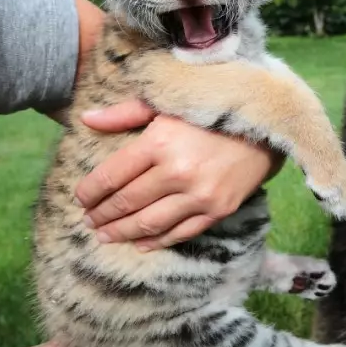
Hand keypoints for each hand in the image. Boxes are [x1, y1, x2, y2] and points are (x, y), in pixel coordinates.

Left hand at [74, 100, 284, 250]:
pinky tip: (140, 243)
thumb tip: (85, 119)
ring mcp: (200, 194)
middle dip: (102, 214)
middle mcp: (178, 171)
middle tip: (88, 221)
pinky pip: (180, 232)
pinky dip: (156, 241)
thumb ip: (125, 113)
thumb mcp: (166, 103)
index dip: (90, 191)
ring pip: (149, 223)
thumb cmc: (210, 112)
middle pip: (126, 202)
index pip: (111, 175)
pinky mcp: (218, 209)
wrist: (265, 128)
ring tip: (105, 235)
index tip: (80, 198)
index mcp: (160, 142)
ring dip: (122, 233)